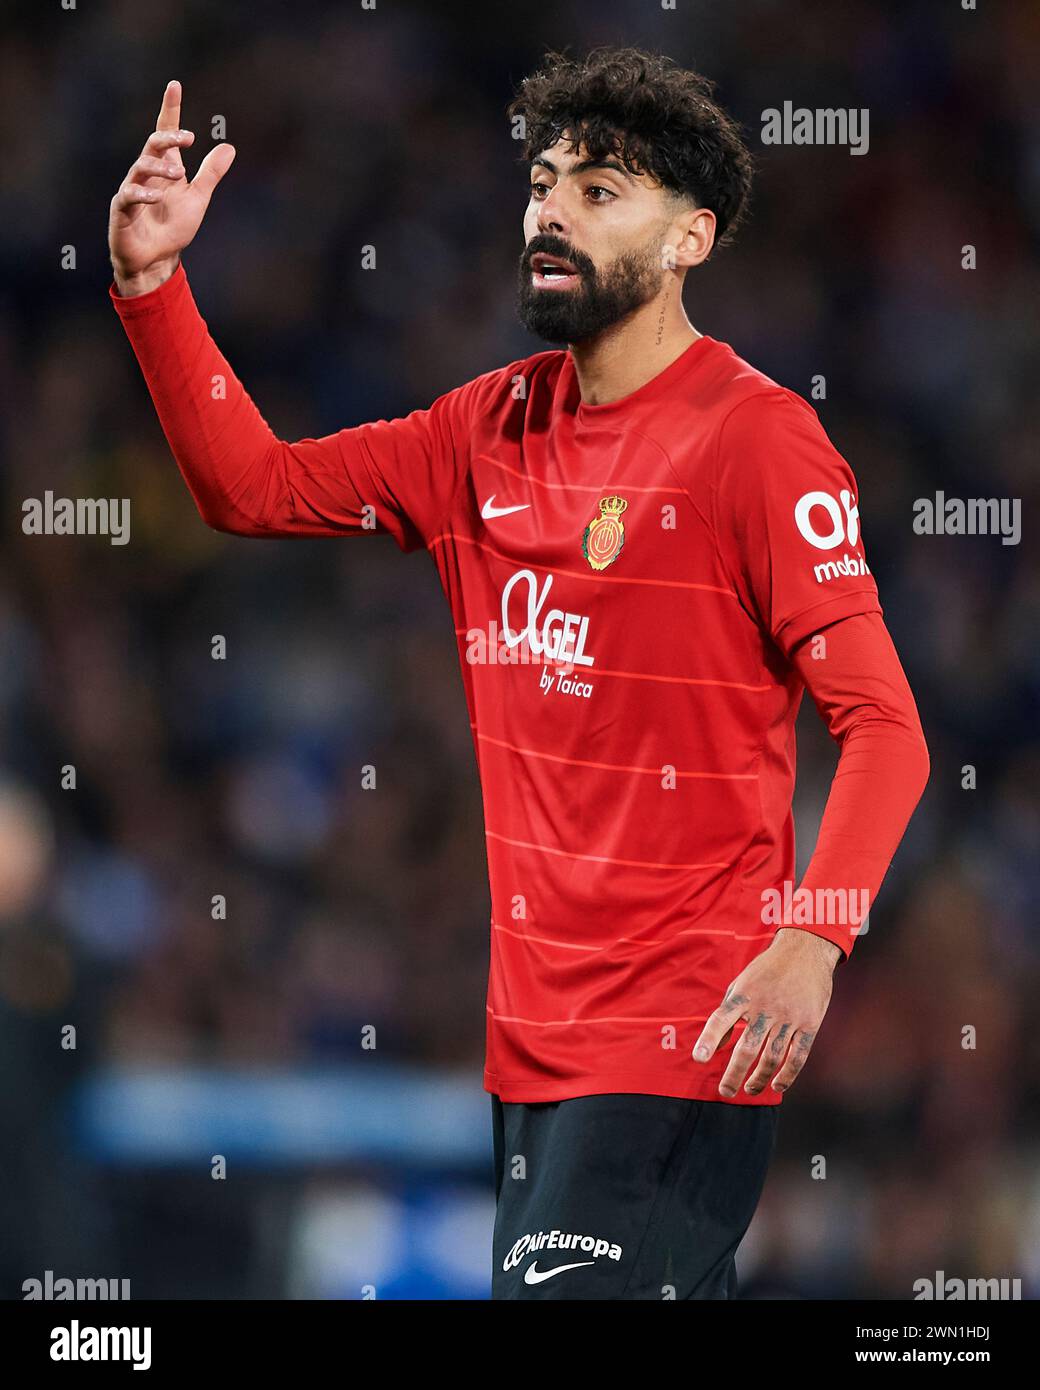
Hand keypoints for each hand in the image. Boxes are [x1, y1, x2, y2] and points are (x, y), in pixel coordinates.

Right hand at [109, 79, 235, 295]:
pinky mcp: (122, 210)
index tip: (175, 86)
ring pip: (140, 167)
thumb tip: (230, 147)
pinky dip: (143, 194)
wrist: (156, 260)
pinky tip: (158, 197)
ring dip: (160, 168)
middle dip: (168, 137)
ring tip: (178, 175)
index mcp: (165, 168)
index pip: (165, 132)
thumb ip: (210, 174)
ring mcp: (132, 190)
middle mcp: (146, 175)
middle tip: (187, 138)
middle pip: (152, 144)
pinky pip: (129, 196)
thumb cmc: (173, 228)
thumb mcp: (198, 199)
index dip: (170, 109)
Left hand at [692, 927, 840, 1097]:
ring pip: (772, 1057)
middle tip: (726, 1092)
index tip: (699, 1059)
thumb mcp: (742, 983)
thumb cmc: (767, 970)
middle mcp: (765, 1007)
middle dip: (734, 1074)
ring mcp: (789, 1017)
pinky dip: (788, 1075)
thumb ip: (728, 1013)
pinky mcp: (809, 1023)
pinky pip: (798, 1055)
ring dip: (759, 1078)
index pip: (721, 1019)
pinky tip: (777, 1085)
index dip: (709, 1039)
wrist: (805, 951)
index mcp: (744, 994)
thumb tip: (715, 1046)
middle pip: (747, 1048)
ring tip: (749, 1089)